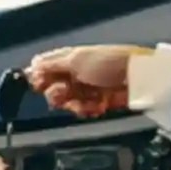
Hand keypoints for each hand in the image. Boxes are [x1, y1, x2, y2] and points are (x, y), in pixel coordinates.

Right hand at [25, 45, 150, 117]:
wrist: (139, 78)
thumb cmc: (109, 62)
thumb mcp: (76, 60)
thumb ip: (51, 65)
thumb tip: (31, 66)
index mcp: (68, 58)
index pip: (44, 68)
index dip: (39, 78)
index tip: (40, 84)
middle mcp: (74, 73)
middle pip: (52, 89)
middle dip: (57, 94)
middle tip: (66, 92)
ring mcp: (86, 89)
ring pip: (66, 103)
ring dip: (74, 104)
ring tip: (86, 102)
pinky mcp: (97, 103)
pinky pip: (82, 111)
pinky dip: (87, 111)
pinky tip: (96, 107)